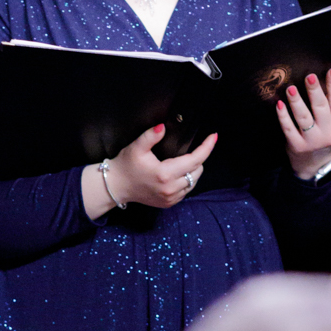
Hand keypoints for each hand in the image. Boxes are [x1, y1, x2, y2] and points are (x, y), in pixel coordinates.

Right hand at [82, 125, 218, 218]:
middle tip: (190, 149)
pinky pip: (186, 191)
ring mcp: (171, 198)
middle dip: (198, 158)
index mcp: (165, 174)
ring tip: (185, 162)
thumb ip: (151, 135)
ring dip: (193, 170)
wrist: (117, 186)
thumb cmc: (125, 165)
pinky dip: (187, 181)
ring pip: (194, 182)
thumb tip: (163, 127)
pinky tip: (178, 174)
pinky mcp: (169, 203)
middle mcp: (170, 189)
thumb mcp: (136, 147)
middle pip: (198, 171)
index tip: (213, 136)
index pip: (195, 159)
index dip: (206, 147)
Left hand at [277, 68, 330, 176]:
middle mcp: (328, 132)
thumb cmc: (325, 135)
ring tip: (291, 89)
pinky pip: (288, 128)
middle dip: (315, 90)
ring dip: (297, 102)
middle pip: (321, 108)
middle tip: (309, 76)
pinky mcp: (297, 146)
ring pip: (303, 118)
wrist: (316, 164)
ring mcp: (312, 141)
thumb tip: (323, 75)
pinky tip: (279, 105)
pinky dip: (283, 116)